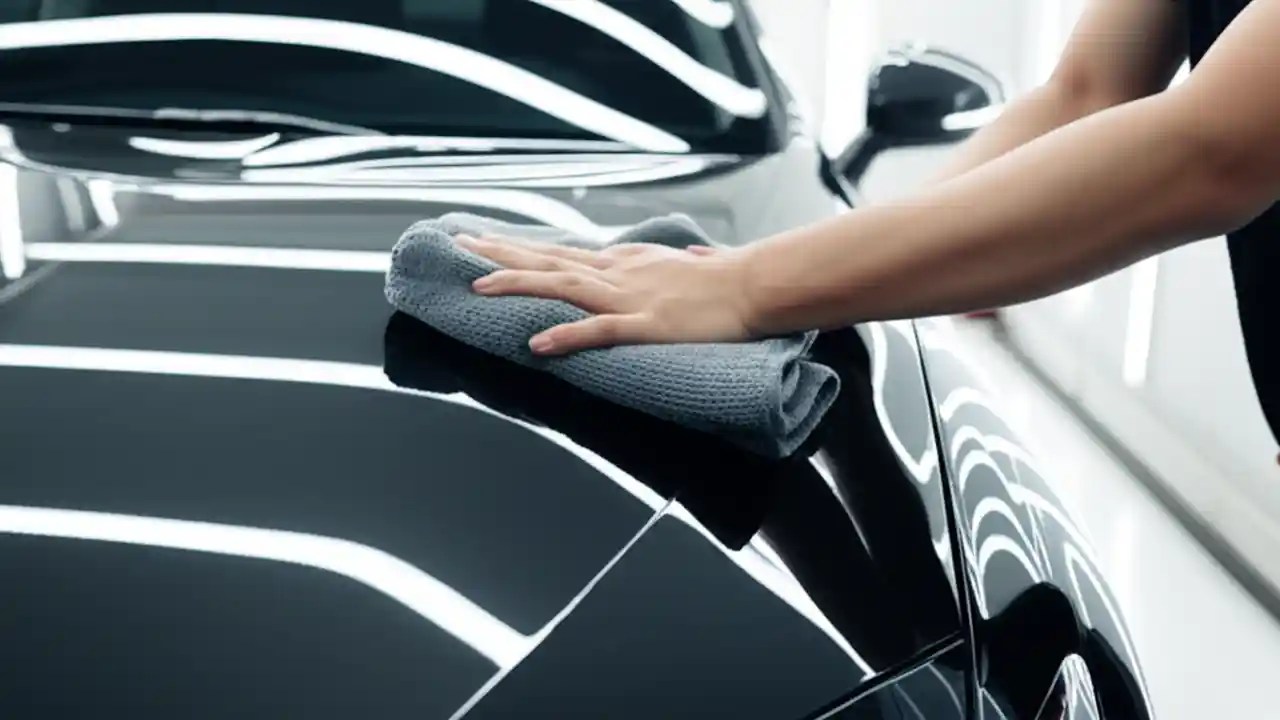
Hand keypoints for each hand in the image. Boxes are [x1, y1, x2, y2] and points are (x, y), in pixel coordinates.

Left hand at [454, 234, 757, 354]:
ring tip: (479, 287)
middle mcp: (619, 273)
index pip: (563, 251)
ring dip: (519, 284)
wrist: (757, 286)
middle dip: (502, 252)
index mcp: (627, 262)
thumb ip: (689, 260)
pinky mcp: (648, 324)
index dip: (522, 247)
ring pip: (563, 286)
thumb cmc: (731, 279)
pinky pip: (598, 330)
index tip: (487, 240)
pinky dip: (565, 335)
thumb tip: (695, 254)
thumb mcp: (699, 263)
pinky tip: (536, 342)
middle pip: (550, 259)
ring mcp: (631, 297)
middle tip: (460, 244)